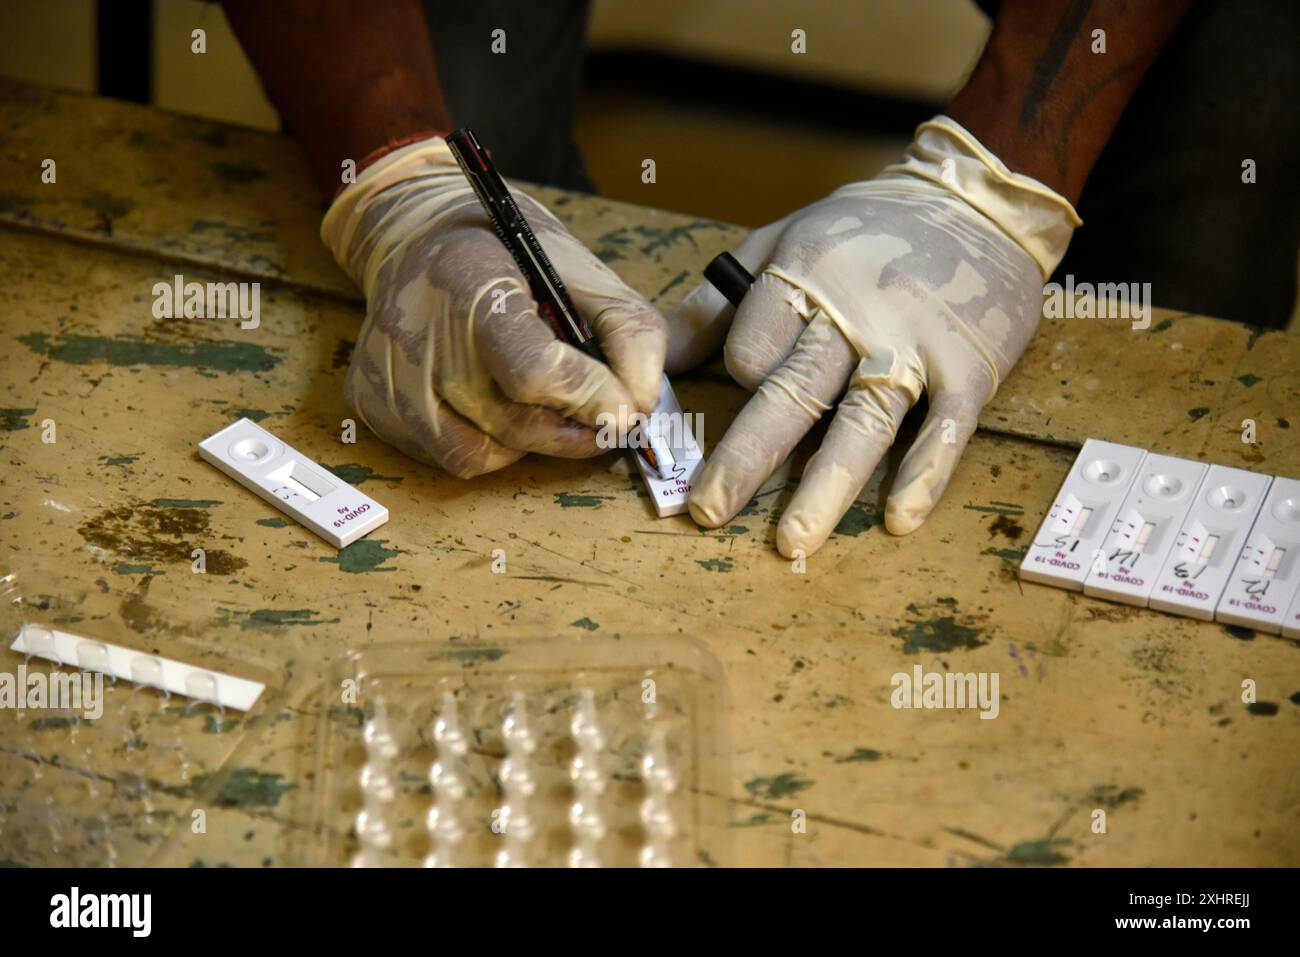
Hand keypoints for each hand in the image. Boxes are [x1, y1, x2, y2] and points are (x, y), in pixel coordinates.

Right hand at [322, 137, 665, 477]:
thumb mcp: (582, 270)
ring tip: (545, 399)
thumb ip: (630, 334)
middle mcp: (417, 336)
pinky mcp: (375, 407)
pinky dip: (493, 443)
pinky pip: (455, 457)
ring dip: (533, 440)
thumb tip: (640, 408)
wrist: (414, 236)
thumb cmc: (506, 253)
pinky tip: (498, 403)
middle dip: (576, 428)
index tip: (625, 409)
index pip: (532, 370)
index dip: (589, 399)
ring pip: (487, 454)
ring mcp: (390, 378)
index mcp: (470, 284)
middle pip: (516, 423)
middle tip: (604, 415)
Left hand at [672, 116, 1079, 555]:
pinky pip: (946, 428)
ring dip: (828, 485)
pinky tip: (900, 519)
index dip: (741, 372)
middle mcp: (856, 313)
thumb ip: (717, 304)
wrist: (977, 201)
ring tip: (794, 541)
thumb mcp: (782, 241)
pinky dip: (925, 473)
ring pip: (864, 421)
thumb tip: (656, 361)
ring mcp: (915, 344)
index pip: (754, 343)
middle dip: (748, 456)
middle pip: (795, 392)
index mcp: (803, 276)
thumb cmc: (865, 229)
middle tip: (708, 512)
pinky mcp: (970, 368)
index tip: (742, 390)